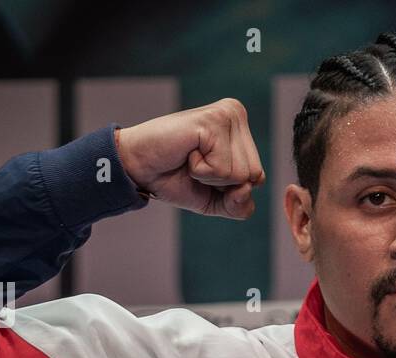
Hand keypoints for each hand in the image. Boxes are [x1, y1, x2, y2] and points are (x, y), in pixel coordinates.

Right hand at [116, 98, 265, 218]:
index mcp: (241, 129)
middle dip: (221, 183)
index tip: (204, 171)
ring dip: (210, 176)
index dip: (229, 188)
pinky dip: (201, 171)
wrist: (137, 169)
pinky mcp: (214, 121)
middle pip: (254, 176)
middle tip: (195, 164)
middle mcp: (236, 114)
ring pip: (241, 174)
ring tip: (190, 157)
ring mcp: (227, 115)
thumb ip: (240, 205)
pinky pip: (223, 169)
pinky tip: (187, 153)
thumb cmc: (174, 178)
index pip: (257, 177)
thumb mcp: (215, 201)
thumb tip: (247, 188)